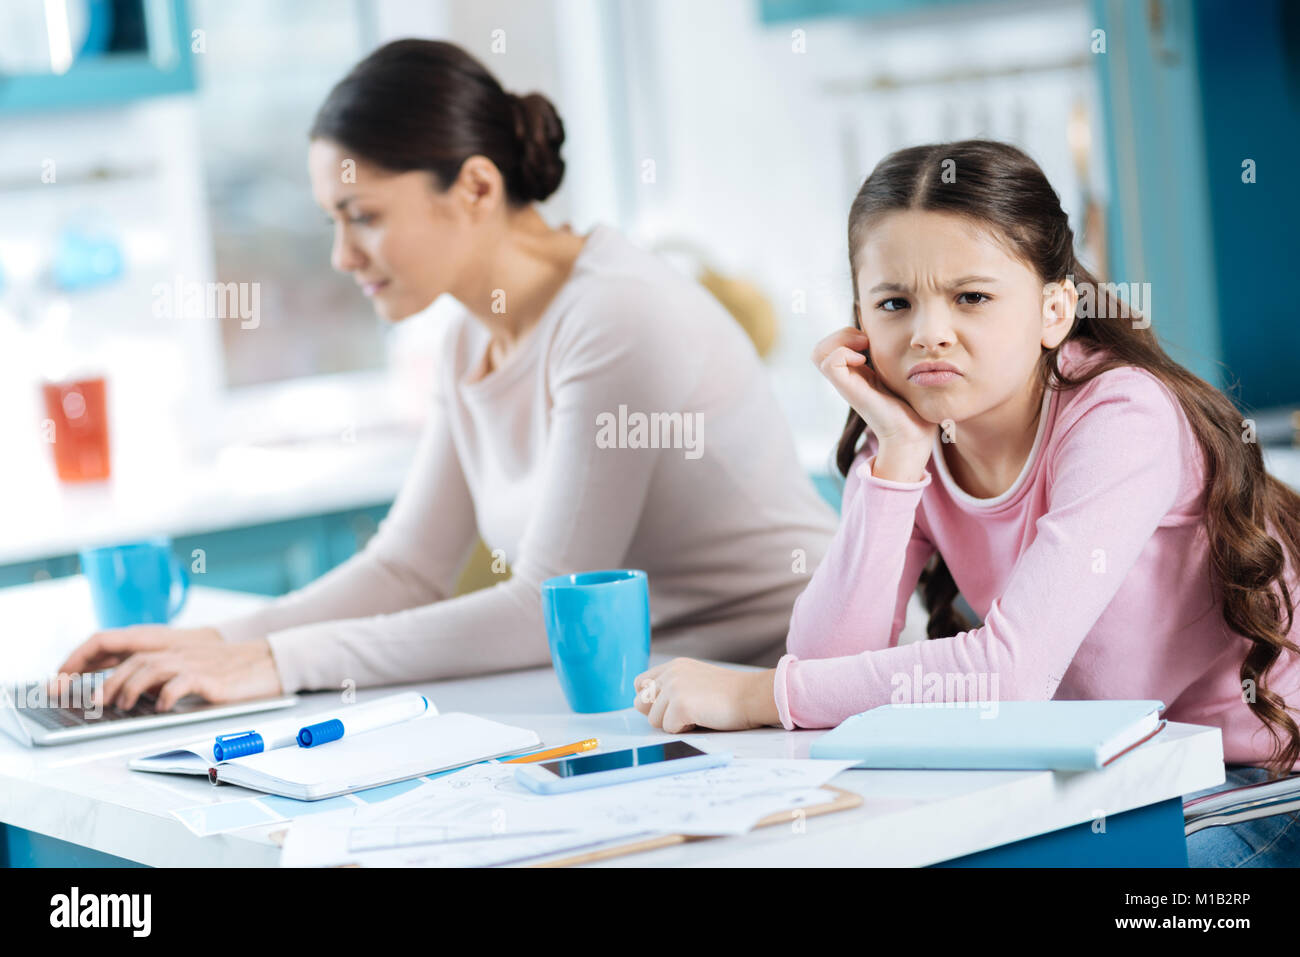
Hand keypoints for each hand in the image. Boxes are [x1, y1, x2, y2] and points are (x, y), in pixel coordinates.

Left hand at [51, 626, 281, 710]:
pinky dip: (164, 697)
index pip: (107, 641)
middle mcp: (173, 649)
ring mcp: (191, 661)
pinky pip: (179, 684)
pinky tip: (160, 708)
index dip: (78, 659)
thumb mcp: (184, 660)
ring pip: (147, 669)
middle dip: (101, 682)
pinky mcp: (209, 677)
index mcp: (162, 642)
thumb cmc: (223, 666)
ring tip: (121, 707)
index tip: (58, 680)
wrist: (266, 662)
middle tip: (90, 704)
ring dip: (127, 689)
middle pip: (126, 659)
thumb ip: (153, 667)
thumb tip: (114, 685)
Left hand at [632, 659, 778, 732]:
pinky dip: (685, 730)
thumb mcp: (696, 680)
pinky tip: (702, 719)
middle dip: (659, 714)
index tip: (669, 706)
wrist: (752, 695)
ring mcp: (674, 688)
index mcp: (673, 666)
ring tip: (698, 714)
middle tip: (685, 713)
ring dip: (674, 723)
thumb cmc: (729, 695)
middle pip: (641, 704)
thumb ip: (672, 687)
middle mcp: (670, 673)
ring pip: (654, 720)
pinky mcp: (681, 705)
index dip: (650, 700)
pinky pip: (669, 729)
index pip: (640, 684)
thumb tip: (645, 706)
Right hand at [812, 326, 936, 454]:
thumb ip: (899, 362)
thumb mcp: (903, 377)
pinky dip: (844, 353)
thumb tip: (914, 346)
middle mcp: (847, 379)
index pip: (832, 346)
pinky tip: (864, 360)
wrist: (913, 435)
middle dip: (841, 334)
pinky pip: (829, 363)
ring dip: (839, 341)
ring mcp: (845, 385)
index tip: (871, 339)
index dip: (848, 333)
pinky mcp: (849, 390)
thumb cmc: (914, 409)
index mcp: (857, 374)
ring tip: (862, 348)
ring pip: (818, 353)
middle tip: (864, 340)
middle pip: (820, 349)